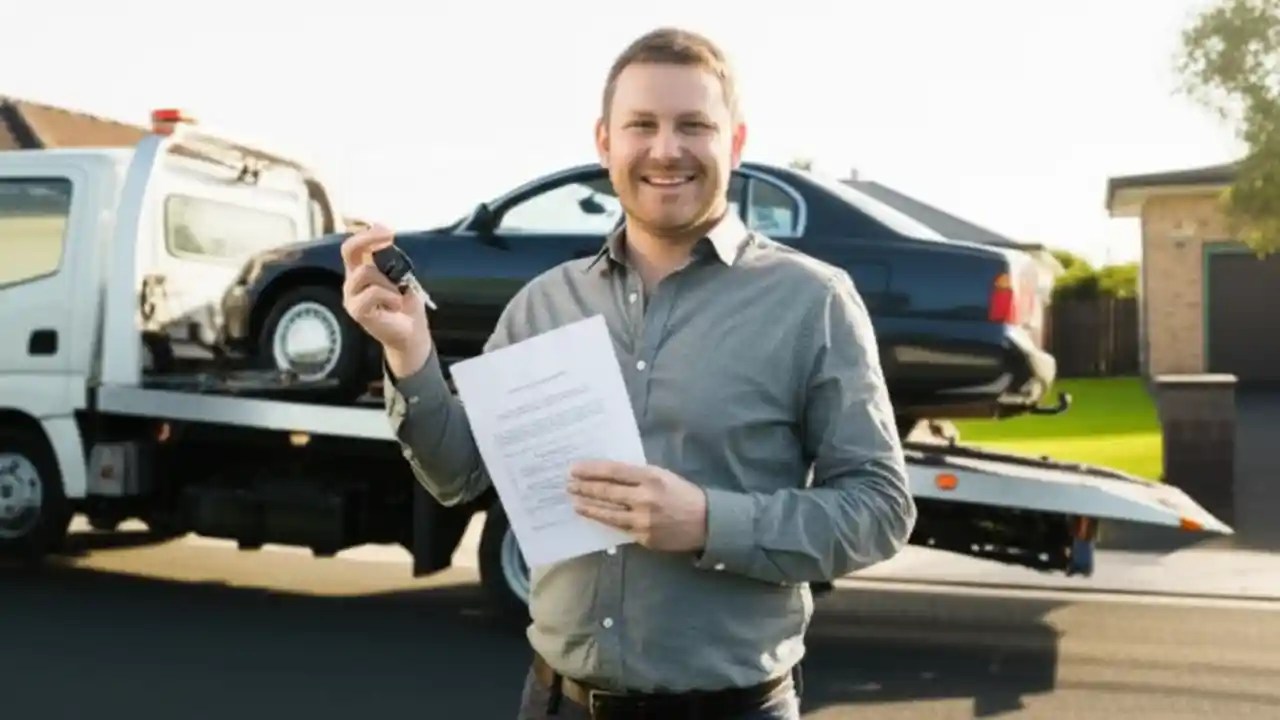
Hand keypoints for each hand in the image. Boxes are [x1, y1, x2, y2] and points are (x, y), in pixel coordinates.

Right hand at [340, 224, 430, 375]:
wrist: (411, 332)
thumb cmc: (406, 303)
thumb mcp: (401, 276)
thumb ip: (391, 260)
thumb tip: (386, 241)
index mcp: (361, 270)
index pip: (353, 246)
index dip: (367, 234)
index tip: (387, 230)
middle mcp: (352, 281)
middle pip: (348, 250)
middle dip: (368, 238)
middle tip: (389, 235)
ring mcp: (351, 296)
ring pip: (366, 272)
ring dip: (389, 281)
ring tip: (398, 294)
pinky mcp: (356, 310)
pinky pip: (372, 292)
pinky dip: (390, 296)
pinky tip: (395, 305)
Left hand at [567, 460, 707, 551]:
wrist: (706, 522)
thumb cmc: (682, 494)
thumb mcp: (663, 476)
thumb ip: (638, 475)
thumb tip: (608, 474)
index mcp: (650, 477)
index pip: (613, 472)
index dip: (591, 470)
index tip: (574, 469)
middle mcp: (645, 498)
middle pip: (606, 492)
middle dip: (584, 488)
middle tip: (568, 485)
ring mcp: (643, 520)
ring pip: (608, 513)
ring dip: (588, 506)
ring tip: (574, 501)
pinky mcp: (643, 537)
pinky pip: (618, 527)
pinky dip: (603, 520)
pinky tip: (593, 516)